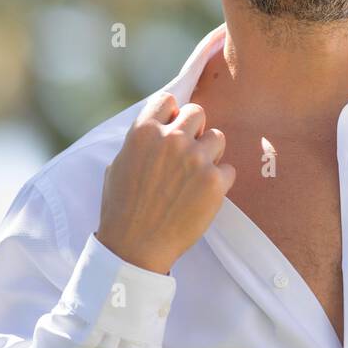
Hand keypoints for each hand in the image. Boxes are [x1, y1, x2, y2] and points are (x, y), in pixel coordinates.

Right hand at [95, 91, 235, 273]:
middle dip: (194, 130)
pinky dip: (219, 181)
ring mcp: (195, 158)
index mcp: (143, 132)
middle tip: (187, 153)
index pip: (168, 101)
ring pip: (218, 137)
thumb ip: (141, 142)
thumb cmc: (123, 208)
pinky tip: (203, 195)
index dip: (171, 114)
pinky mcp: (214, 181)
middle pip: (198, 113)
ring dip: (210, 153)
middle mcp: (171, 139)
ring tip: (196, 175)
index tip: (172, 128)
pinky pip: (229, 169)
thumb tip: (160, 127)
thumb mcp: (119, 165)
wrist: (135, 246)